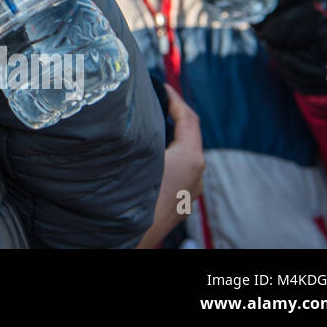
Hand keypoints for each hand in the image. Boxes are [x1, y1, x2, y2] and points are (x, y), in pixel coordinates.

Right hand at [138, 83, 203, 247]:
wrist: (131, 241)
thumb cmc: (136, 198)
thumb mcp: (138, 156)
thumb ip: (141, 130)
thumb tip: (130, 107)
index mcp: (191, 159)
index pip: (189, 118)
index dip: (174, 97)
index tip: (159, 85)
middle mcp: (196, 175)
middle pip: (187, 135)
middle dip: (170, 115)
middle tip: (149, 101)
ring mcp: (188, 192)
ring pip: (182, 154)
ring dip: (166, 136)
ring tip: (142, 125)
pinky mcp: (178, 204)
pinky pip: (175, 170)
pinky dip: (164, 154)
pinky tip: (142, 155)